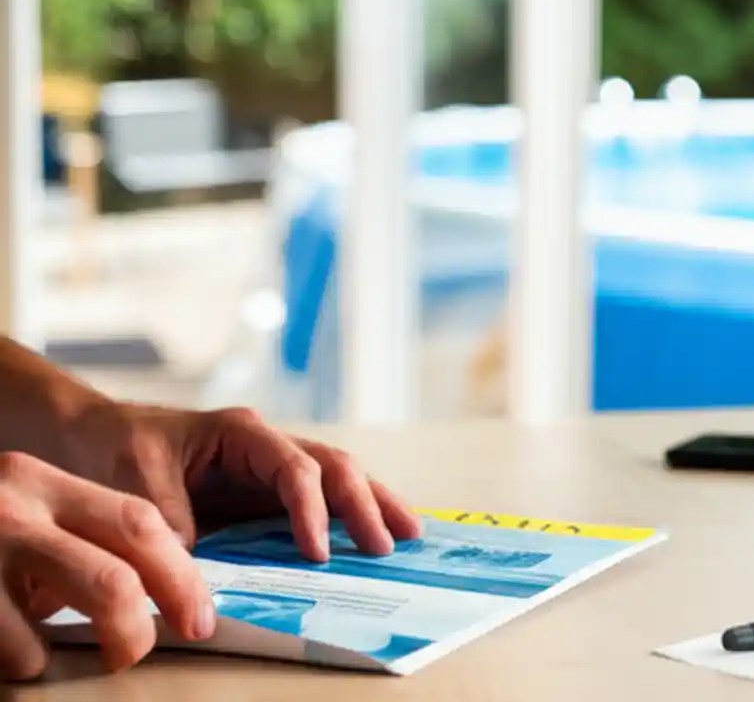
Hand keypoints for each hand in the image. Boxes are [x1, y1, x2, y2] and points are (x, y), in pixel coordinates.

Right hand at [0, 452, 214, 679]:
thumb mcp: (26, 522)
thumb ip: (85, 544)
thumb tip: (169, 598)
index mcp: (43, 482)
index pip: (140, 524)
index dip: (181, 578)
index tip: (200, 623)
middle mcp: (7, 505)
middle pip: (111, 582)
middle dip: (134, 633)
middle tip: (132, 657)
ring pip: (39, 644)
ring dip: (45, 666)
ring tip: (33, 657)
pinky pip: (0, 658)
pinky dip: (7, 668)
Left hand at [62, 403, 420, 560]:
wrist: (88, 435)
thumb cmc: (110, 450)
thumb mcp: (136, 487)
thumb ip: (177, 527)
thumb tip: (204, 575)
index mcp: (240, 432)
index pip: (294, 468)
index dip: (311, 510)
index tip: (318, 553)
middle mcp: (266, 443)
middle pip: (333, 465)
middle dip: (365, 503)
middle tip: (389, 544)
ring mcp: (271, 463)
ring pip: (338, 475)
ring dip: (373, 502)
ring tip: (410, 533)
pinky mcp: (266, 488)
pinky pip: (320, 495)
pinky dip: (352, 511)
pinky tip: (377, 530)